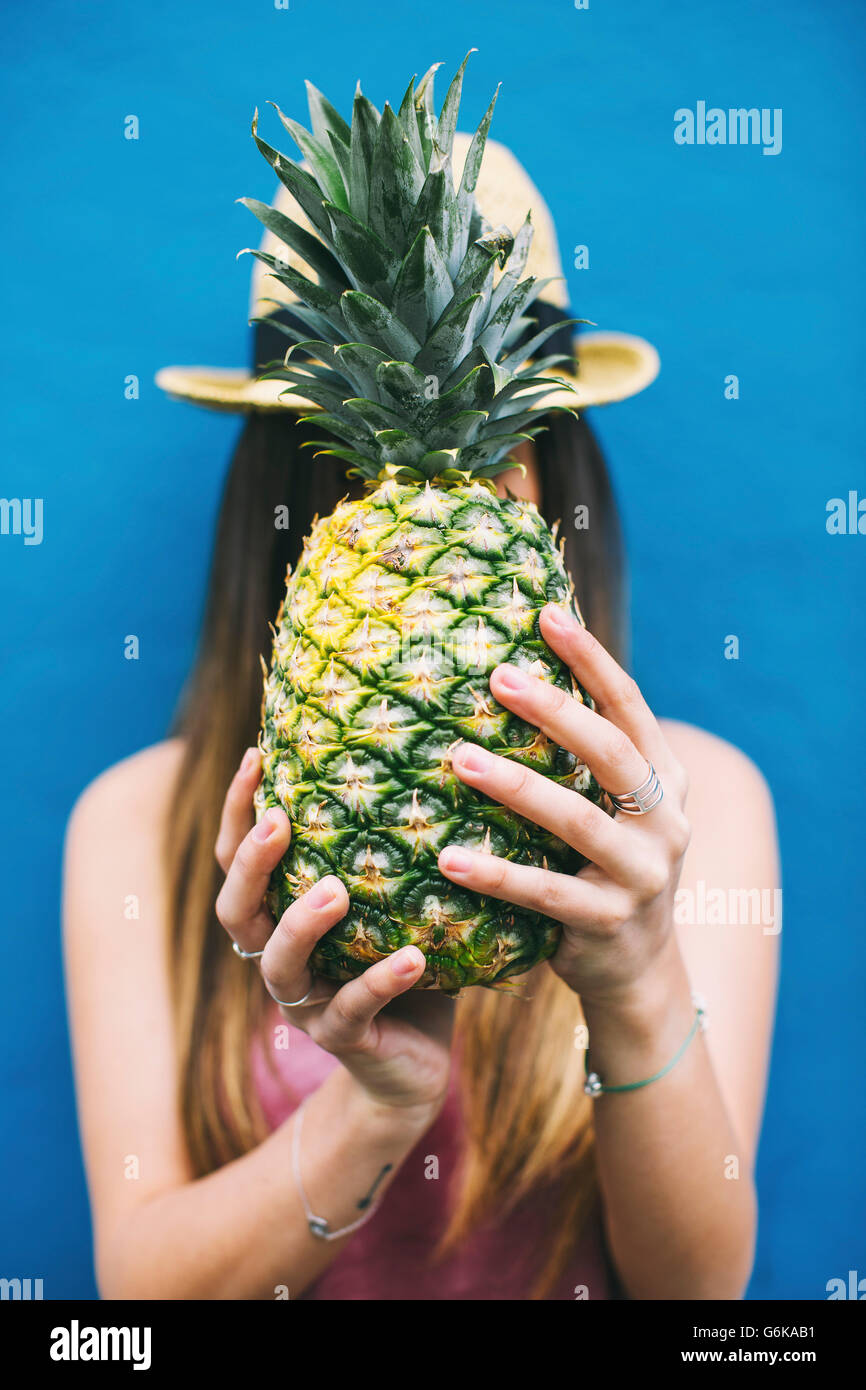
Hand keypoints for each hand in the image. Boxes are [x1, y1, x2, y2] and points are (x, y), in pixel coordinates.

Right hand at [214, 751, 452, 1126]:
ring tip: (335, 891)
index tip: (256, 754)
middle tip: (278, 820)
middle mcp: (279, 960)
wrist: (414, 1068)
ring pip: (280, 967)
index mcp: (279, 919)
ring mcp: (308, 1004)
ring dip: (302, 925)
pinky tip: (412, 958)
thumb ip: (386, 853)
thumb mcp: (390, 904)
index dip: (238, 811)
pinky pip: (354, 1011)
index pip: (238, 860)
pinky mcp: (347, 1041)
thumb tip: (418, 755)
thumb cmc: (401, 962)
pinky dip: (382, 982)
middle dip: (251, 864)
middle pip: (237, 911)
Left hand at [438, 605, 691, 1008]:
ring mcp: (642, 874)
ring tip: (459, 759)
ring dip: (517, 786)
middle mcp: (665, 821)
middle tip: (498, 677)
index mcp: (666, 780)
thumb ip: (588, 757)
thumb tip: (517, 674)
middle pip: (610, 753)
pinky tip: (448, 858)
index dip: (591, 659)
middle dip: (555, 710)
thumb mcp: (614, 809)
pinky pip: (544, 892)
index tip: (546, 614)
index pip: (630, 706)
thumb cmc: (604, 866)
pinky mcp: (607, 920)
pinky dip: (496, 874)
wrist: (635, 968)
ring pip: (578, 820)